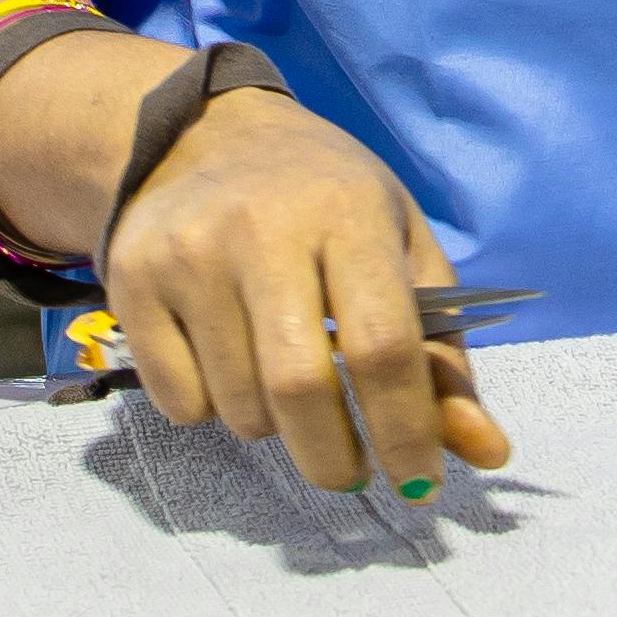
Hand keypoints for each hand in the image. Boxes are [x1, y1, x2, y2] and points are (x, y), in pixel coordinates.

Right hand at [96, 85, 513, 505]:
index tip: (419, 481)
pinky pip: (180, 402)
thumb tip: (485, 451)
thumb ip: (443, 351)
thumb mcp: (400, 246)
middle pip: (301, 389)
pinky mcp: (130, 283)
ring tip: (285, 388)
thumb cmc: (323, 198)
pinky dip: (213, 411)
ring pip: (239, 406)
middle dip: (334, 458)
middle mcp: (261, 229)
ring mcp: (188, 256)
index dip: (405, 430)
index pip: (382, 345)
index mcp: (347, 213)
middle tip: (350, 472)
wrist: (197, 135)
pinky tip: (226, 361)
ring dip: (275, 429)